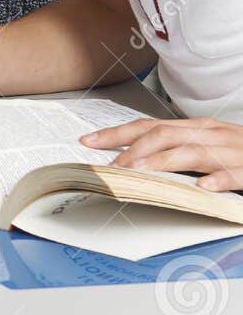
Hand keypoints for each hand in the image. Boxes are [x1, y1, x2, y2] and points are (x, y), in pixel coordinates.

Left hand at [81, 117, 242, 190]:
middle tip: (111, 166)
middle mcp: (211, 134)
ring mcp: (232, 150)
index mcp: (196, 128)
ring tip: (140, 173)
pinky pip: (234, 173)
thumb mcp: (205, 147)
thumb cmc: (240, 154)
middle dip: (133, 149)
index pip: (148, 126)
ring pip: (193, 152)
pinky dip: (218, 179)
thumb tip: (133, 160)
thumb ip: (174, 151)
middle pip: (164, 134)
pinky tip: (201, 188)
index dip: (116, 133)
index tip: (87, 141)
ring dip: (163, 162)